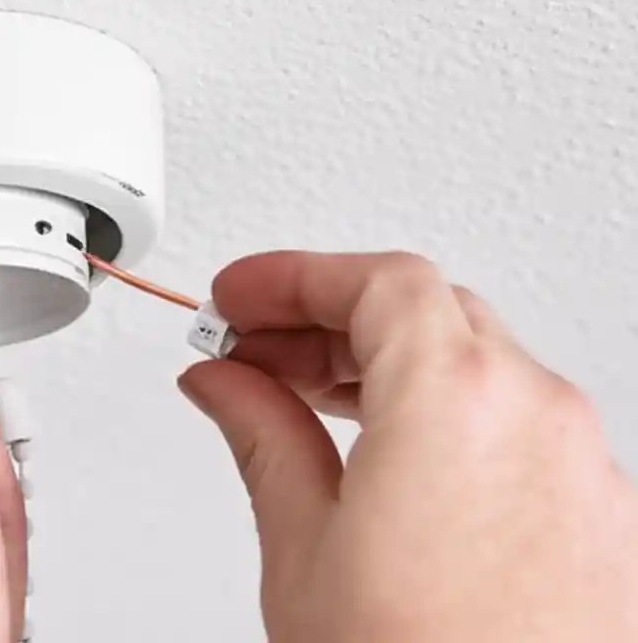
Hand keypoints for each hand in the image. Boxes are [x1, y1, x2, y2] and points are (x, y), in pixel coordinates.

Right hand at [180, 251, 637, 640]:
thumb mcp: (304, 548)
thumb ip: (261, 436)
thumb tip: (225, 383)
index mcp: (457, 400)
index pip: (375, 283)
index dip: (292, 276)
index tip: (238, 296)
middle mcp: (537, 416)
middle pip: (426, 312)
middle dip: (328, 317)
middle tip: (251, 346)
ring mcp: (582, 467)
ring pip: (475, 362)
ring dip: (384, 363)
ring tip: (301, 397)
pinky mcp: (599, 516)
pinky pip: (513, 421)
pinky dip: (440, 411)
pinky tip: (382, 453)